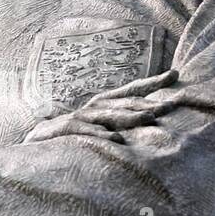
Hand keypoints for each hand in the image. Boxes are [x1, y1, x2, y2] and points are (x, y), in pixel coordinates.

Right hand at [23, 70, 177, 143]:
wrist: (39, 140)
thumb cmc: (76, 132)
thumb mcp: (101, 123)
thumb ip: (122, 118)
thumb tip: (153, 116)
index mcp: (105, 102)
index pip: (133, 90)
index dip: (154, 82)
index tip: (176, 75)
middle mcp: (96, 106)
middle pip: (126, 102)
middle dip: (150, 102)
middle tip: (172, 104)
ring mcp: (82, 117)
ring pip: (110, 116)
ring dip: (131, 116)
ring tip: (150, 117)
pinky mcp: (68, 131)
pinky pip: (87, 133)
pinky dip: (102, 136)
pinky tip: (117, 141)